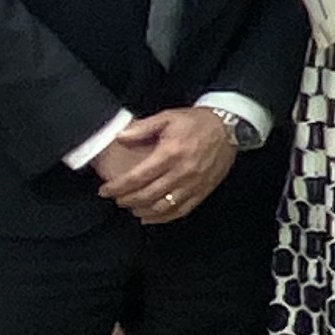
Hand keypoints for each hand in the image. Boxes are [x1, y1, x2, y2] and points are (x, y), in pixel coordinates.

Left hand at [94, 108, 236, 224]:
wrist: (230, 128)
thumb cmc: (197, 122)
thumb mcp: (168, 116)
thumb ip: (142, 127)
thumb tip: (120, 137)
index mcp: (170, 153)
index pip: (137, 177)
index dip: (118, 187)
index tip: (105, 191)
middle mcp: (182, 172)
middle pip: (147, 195)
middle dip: (126, 200)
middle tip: (116, 199)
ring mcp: (193, 185)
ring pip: (162, 206)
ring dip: (142, 210)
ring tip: (130, 207)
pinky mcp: (203, 191)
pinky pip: (180, 210)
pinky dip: (163, 217)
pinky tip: (150, 217)